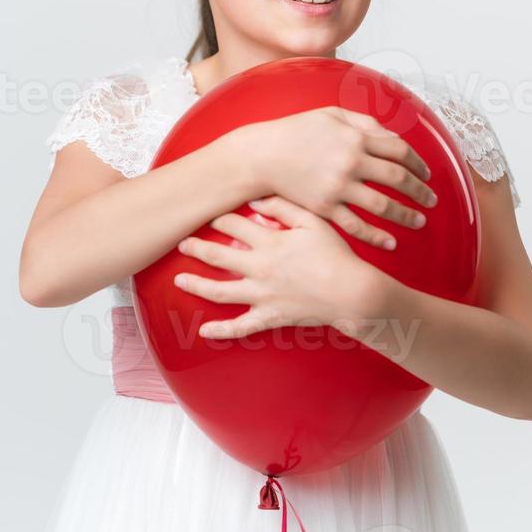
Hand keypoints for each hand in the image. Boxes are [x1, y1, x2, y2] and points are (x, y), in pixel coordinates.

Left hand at [173, 195, 374, 339]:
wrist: (352, 292)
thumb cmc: (336, 255)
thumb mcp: (314, 222)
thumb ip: (284, 208)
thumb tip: (255, 200)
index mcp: (270, 242)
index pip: (234, 224)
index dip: (218, 217)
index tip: (207, 213)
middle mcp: (260, 268)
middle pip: (218, 256)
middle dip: (196, 248)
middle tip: (181, 243)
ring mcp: (263, 295)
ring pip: (220, 291)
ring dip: (196, 285)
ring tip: (179, 280)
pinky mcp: (270, 316)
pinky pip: (241, 327)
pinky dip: (222, 331)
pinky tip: (204, 331)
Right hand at [247, 106, 437, 250]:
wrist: (262, 156)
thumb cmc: (296, 131)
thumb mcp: (332, 114)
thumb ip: (365, 121)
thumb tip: (393, 134)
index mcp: (355, 137)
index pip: (399, 151)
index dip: (419, 163)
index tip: (427, 173)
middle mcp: (351, 163)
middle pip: (398, 179)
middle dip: (420, 192)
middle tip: (432, 201)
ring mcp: (338, 187)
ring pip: (383, 206)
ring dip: (406, 216)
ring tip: (419, 222)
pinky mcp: (324, 208)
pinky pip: (356, 226)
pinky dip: (376, 237)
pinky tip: (391, 243)